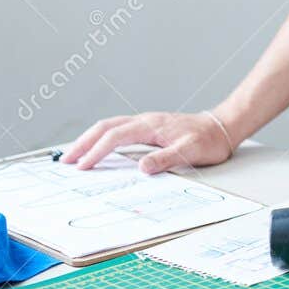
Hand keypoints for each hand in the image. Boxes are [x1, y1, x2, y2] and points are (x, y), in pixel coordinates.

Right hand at [60, 110, 234, 173]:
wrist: (222, 127)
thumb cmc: (208, 139)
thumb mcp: (191, 151)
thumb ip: (166, 158)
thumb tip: (142, 167)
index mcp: (151, 125)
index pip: (115, 137)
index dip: (97, 151)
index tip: (83, 166)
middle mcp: (145, 121)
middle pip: (105, 127)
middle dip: (83, 143)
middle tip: (66, 160)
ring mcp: (146, 123)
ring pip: (109, 126)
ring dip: (90, 139)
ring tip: (75, 155)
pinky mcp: (148, 128)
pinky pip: (118, 129)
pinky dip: (102, 138)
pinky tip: (99, 148)